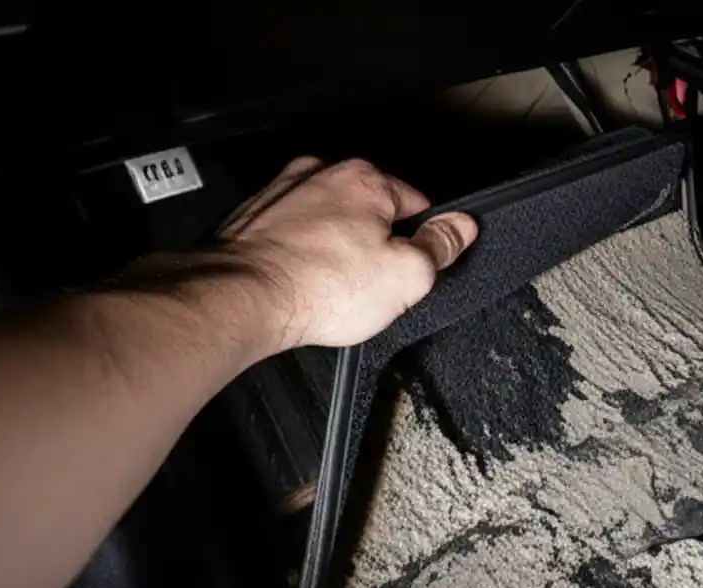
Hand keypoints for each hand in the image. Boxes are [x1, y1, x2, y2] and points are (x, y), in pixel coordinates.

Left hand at [213, 156, 476, 351]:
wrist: (240, 298)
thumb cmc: (319, 286)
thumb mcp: (408, 275)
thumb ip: (440, 246)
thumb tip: (462, 227)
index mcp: (366, 179)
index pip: (416, 203)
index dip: (421, 239)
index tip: (415, 264)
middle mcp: (320, 174)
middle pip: (368, 209)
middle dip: (374, 241)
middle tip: (371, 283)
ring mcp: (281, 193)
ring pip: (325, 219)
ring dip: (333, 247)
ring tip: (331, 286)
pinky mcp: (250, 218)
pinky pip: (290, 233)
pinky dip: (298, 254)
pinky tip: (300, 282)